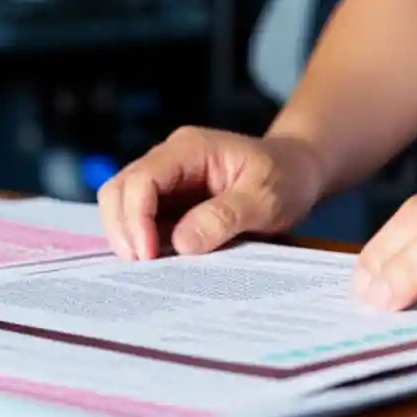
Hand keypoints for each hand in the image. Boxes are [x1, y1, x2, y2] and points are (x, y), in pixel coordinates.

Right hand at [96, 126, 326, 259]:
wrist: (297, 172)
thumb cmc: (285, 177)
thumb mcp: (266, 198)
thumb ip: (225, 216)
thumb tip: (182, 242)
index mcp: (189, 149)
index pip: (142, 178)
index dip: (136, 217)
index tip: (148, 254)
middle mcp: (168, 161)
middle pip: (119, 189)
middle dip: (121, 228)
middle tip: (141, 266)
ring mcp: (166, 182)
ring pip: (122, 205)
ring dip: (127, 236)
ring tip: (149, 267)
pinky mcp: (169, 203)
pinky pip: (140, 221)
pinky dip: (141, 242)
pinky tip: (158, 263)